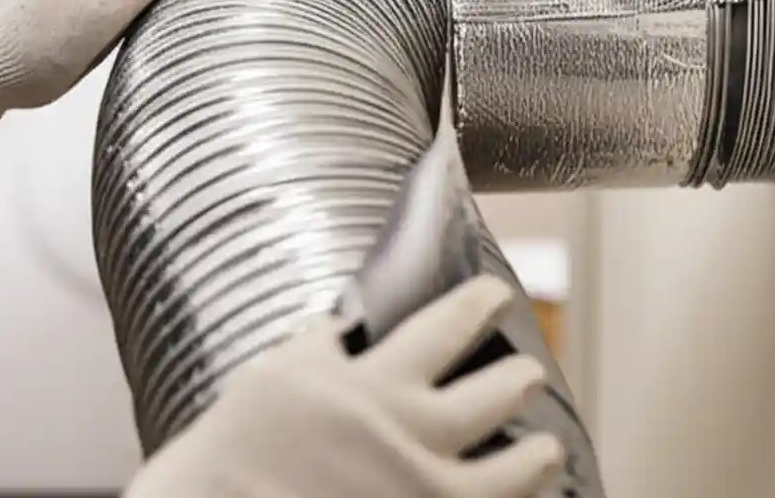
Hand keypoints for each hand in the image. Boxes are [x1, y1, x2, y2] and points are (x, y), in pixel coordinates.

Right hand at [124, 276, 564, 497]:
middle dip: (520, 380)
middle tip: (530, 373)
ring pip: (516, 471)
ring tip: (547, 447)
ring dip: (537, 455)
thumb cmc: (227, 461)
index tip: (496, 297)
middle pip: (497, 395)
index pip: (448, 327)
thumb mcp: (270, 382)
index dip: (479, 306)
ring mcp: (427, 494)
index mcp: (373, 386)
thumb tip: (345, 325)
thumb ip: (318, 351)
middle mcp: (413, 437)